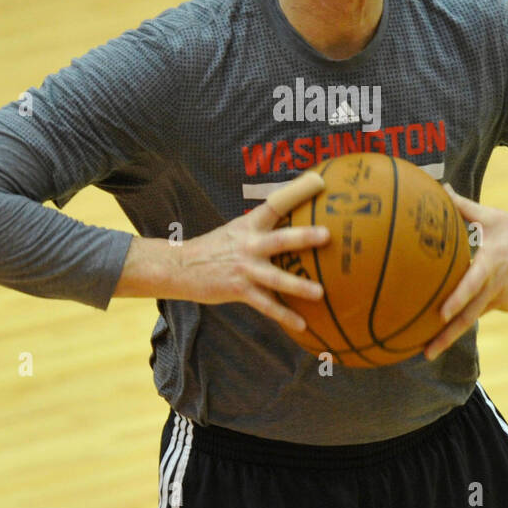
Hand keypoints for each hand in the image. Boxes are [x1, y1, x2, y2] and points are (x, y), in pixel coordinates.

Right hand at [172, 171, 329, 331]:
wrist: (181, 267)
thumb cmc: (215, 248)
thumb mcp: (237, 230)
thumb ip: (262, 227)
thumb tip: (294, 224)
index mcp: (250, 225)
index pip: (275, 205)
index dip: (295, 192)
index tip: (318, 183)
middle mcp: (249, 244)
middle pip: (279, 240)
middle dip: (303, 237)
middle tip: (327, 235)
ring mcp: (245, 268)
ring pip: (275, 277)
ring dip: (298, 285)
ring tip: (320, 292)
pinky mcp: (239, 289)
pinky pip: (266, 304)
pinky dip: (284, 315)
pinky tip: (302, 324)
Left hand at [423, 185, 507, 359]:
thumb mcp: (494, 216)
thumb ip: (464, 206)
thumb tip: (441, 188)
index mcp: (491, 263)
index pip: (471, 285)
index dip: (456, 300)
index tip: (440, 315)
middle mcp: (496, 286)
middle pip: (468, 316)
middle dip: (446, 337)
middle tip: (425, 354)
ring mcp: (503, 300)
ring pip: (474, 316)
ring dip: (453, 333)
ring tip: (430, 348)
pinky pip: (486, 308)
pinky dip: (471, 312)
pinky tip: (456, 317)